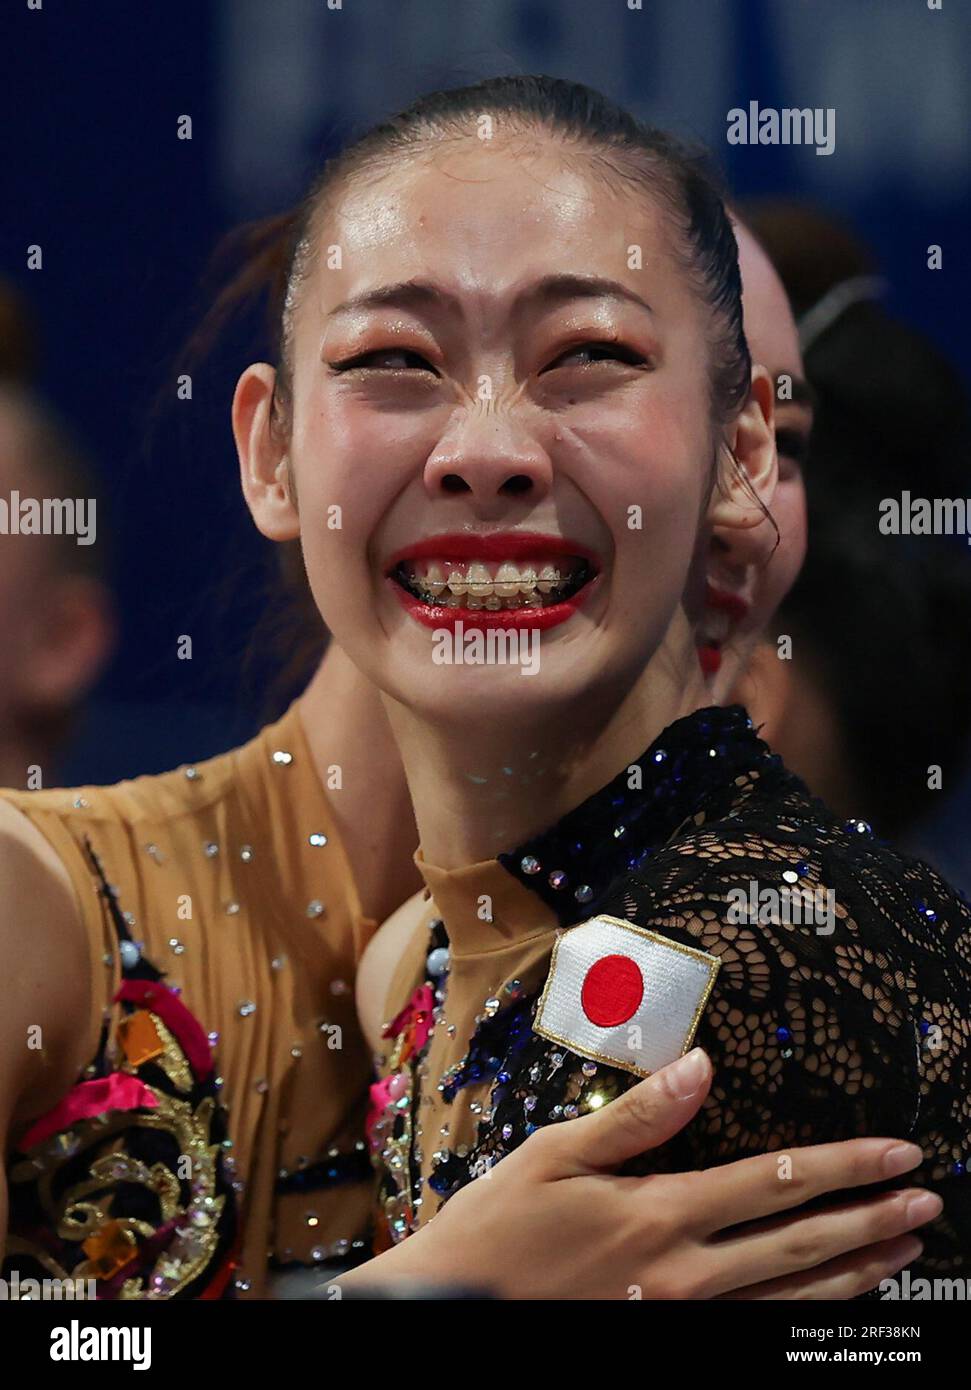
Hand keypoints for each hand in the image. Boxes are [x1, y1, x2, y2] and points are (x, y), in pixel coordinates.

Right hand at [364, 1047, 937, 1299]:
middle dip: (871, 1220)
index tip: (896, 1152)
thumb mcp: (555, 1155)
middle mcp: (684, 1272)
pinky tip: (833, 1299)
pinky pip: (758, 1329)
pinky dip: (805, 1312)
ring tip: (904, 1250)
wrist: (454, 1311)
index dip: (843, 1167)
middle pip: (800, 1244)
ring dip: (854, 1270)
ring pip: (790, 1297)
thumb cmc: (499, 1228)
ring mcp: (682, 1315)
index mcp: (659, 1215)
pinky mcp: (670, 1337)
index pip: (774, 1184)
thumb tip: (701, 1067)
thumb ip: (636, 1116)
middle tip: (927, 1201)